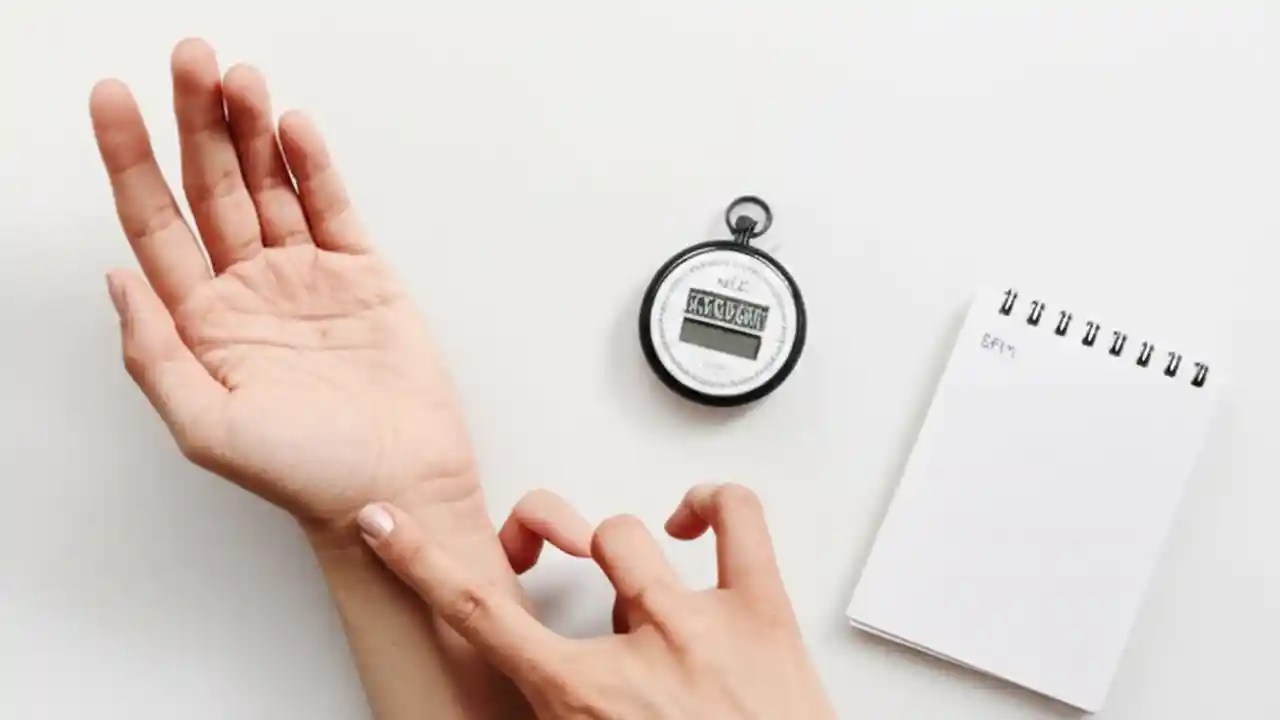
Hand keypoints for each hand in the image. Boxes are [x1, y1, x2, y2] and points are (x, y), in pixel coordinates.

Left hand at [91, 39, 471, 529]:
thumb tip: (117, 280)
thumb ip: (156, 354)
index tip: (112, 100)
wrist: (397, 486)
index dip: (129, 159)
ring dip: (251, 129)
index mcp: (203, 322)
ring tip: (236, 76)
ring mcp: (306, 278)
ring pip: (270, 186)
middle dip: (195, 121)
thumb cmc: (306, 474)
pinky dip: (313, 165)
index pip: (155, 223)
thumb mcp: (207, 429)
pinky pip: (331, 206)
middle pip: (212, 187)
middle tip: (189, 59)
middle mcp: (249, 290)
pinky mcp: (362, 274)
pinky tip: (292, 126)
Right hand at [359, 484, 836, 719]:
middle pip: (584, 547)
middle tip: (614, 607)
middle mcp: (638, 650)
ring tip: (657, 585)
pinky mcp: (764, 612)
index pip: (478, 612)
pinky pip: (739, 518)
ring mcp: (703, 623)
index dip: (419, 561)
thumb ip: (556, 709)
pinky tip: (700, 521)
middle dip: (585, 563)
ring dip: (635, 551)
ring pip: (636, 531)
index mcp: (581, 699)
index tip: (387, 525)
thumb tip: (546, 691)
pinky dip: (716, 503)